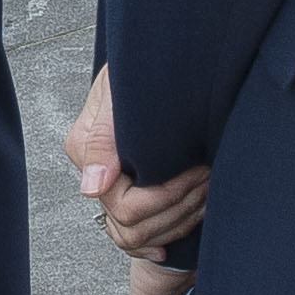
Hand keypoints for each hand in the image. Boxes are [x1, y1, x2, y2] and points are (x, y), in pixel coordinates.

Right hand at [66, 64, 210, 261]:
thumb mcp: (118, 92)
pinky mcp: (129, 192)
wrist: (156, 55)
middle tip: (207, 179)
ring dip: (179, 221)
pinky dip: (169, 233)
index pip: (123, 207)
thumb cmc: (140, 66)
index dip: (166, 197)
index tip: (196, 172)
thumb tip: (92, 188)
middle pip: (132, 229)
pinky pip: (141, 238)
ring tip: (206, 192)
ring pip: (138, 239)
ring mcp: (111, 187)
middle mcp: (95, 175)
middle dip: (178, 208)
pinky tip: (190, 218)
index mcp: (87, 150)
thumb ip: (103, 139)